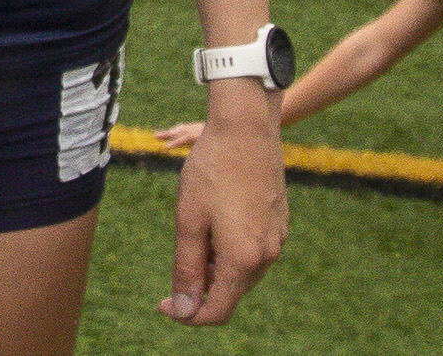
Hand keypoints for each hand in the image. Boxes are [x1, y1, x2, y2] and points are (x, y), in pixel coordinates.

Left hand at [161, 94, 287, 325]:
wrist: (245, 129)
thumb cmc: (211, 171)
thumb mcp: (189, 221)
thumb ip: (187, 268)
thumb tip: (184, 308)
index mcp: (243, 259)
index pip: (217, 310)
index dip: (188, 314)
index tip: (163, 303)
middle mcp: (267, 255)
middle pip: (230, 292)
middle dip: (201, 288)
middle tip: (176, 263)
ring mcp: (277, 238)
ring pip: (242, 271)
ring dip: (215, 267)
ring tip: (194, 234)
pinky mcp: (278, 222)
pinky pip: (253, 250)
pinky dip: (230, 250)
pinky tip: (213, 223)